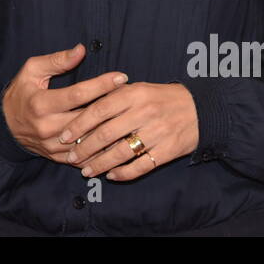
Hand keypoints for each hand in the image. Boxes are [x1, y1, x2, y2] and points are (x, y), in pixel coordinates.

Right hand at [0, 43, 127, 161]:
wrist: (4, 126)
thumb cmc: (21, 93)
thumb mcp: (32, 70)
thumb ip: (57, 60)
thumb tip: (81, 50)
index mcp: (42, 103)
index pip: (78, 94)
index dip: (102, 85)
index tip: (121, 77)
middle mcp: (48, 126)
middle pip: (87, 119)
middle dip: (112, 107)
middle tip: (133, 97)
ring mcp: (53, 145)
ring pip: (89, 141)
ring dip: (111, 132)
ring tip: (132, 120)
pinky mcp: (57, 157)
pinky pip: (85, 157)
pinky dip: (102, 151)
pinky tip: (119, 142)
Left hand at [61, 82, 199, 180]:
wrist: (200, 108)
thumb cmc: (161, 98)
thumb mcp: (138, 88)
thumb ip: (113, 96)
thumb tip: (81, 109)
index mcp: (133, 93)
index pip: (98, 110)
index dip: (78, 125)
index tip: (64, 135)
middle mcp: (143, 112)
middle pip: (106, 134)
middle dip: (84, 148)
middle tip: (71, 156)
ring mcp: (157, 132)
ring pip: (121, 152)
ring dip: (100, 164)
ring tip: (86, 170)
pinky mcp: (168, 149)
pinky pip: (141, 165)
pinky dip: (124, 173)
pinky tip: (111, 176)